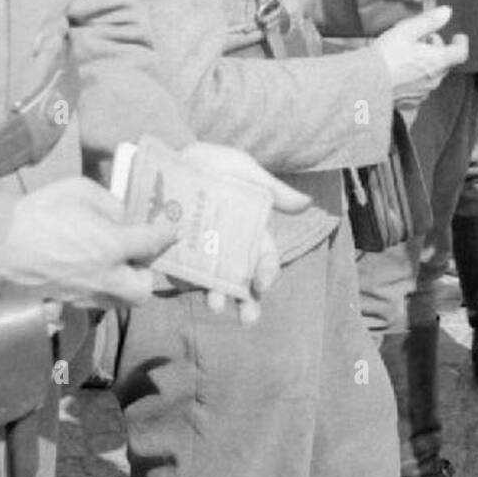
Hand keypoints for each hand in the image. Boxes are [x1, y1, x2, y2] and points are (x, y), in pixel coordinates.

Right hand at [0, 176, 180, 310]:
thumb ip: (110, 203)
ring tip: (118, 264)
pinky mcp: (67, 302)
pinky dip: (104, 289)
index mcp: (110, 245)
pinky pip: (98, 302)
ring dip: (127, 285)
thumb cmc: (40, 211)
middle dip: (147, 273)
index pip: (152, 242)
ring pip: (121, 302)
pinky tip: (94, 271)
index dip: (167, 233)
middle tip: (138, 253)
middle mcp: (104, 276)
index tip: (172, 228)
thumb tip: (124, 216)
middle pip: (143, 289)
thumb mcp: (81, 191)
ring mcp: (84, 293)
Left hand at [178, 141, 310, 326]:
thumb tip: (307, 204)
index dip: (267, 272)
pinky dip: (184, 281)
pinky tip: (185, 283)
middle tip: (248, 319)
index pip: (263, 258)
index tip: (264, 283)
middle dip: (247, 301)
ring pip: (213, 282)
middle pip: (242, 280)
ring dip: (216, 297)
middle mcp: (227, 246)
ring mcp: (200, 252)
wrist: (170, 156)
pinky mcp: (173, 252)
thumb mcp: (244, 171)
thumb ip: (273, 190)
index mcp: (249, 230)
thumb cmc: (213, 163)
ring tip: (214, 304)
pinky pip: (180, 272)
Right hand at [374, 4, 468, 109]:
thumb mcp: (408, 30)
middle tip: (425, 39)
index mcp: (438, 60)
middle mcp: (435, 79)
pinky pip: (420, 87)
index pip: (460, 53)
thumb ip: (429, 20)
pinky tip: (402, 71)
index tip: (458, 37)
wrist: (368, 82)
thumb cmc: (387, 54)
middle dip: (439, 49)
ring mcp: (423, 92)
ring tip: (410, 53)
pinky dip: (417, 77)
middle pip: (445, 62)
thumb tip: (447, 12)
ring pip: (433, 75)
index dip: (461, 43)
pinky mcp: (411, 101)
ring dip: (428, 63)